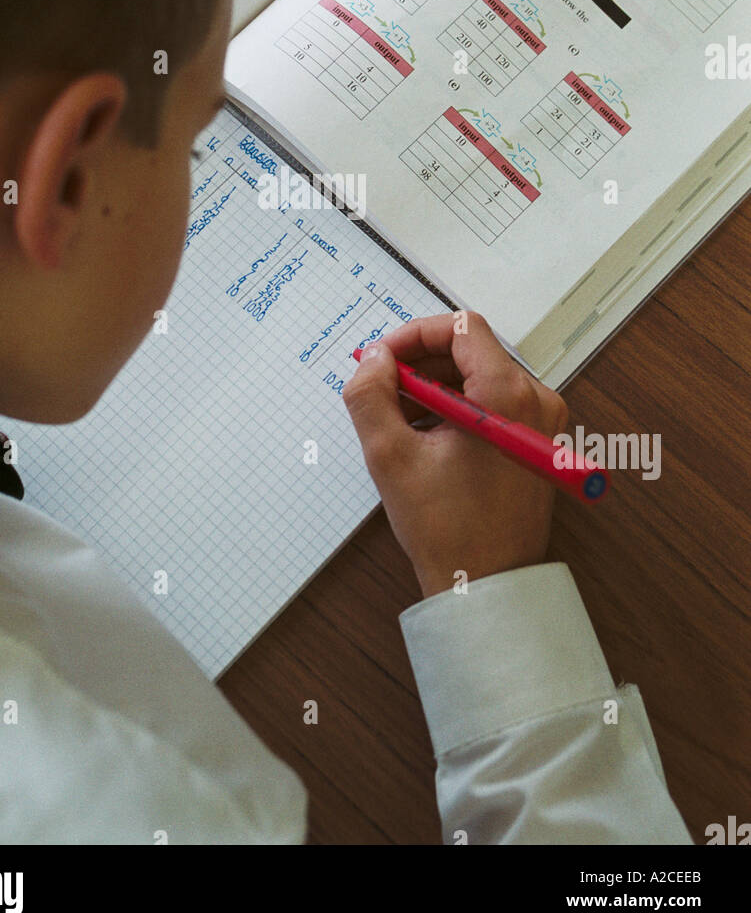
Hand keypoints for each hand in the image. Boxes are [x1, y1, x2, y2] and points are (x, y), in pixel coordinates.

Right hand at [342, 311, 568, 596]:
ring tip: (399, 419)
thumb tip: (373, 359)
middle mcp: (536, 400)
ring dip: (436, 386)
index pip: (461, 327)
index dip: (414, 334)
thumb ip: (370, 394)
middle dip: (421, 362)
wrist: (487, 585)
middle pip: (472, 349)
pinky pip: (493, 401)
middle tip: (383, 389)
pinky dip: (457, 406)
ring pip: (480, 375)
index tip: (382, 359)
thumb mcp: (390, 456)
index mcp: (507, 395)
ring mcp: (542, 421)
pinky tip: (426, 437)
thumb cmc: (447, 528)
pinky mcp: (538, 440)